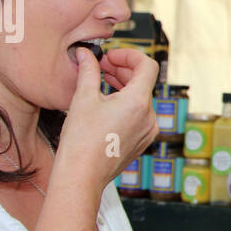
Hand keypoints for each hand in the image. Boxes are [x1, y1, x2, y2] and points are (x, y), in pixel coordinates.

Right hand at [57, 46, 158, 188]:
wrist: (82, 176)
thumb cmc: (81, 142)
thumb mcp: (83, 98)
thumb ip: (88, 71)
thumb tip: (86, 54)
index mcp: (138, 102)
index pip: (147, 66)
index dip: (129, 55)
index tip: (111, 56)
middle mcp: (149, 117)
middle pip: (144, 82)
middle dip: (123, 69)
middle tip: (101, 66)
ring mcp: (147, 131)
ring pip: (141, 99)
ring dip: (124, 86)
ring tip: (102, 82)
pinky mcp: (142, 141)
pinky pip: (139, 115)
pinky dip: (126, 104)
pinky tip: (107, 104)